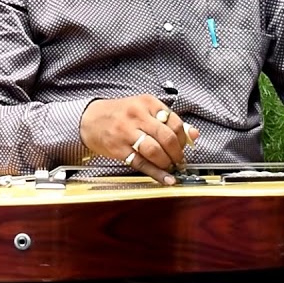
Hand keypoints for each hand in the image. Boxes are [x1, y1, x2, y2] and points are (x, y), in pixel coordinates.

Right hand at [80, 95, 199, 184]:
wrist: (89, 119)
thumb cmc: (120, 114)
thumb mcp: (144, 110)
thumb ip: (169, 121)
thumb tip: (194, 134)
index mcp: (147, 102)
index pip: (174, 121)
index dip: (183, 138)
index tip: (184, 147)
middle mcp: (137, 115)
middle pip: (166, 137)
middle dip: (177, 153)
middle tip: (180, 161)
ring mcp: (126, 132)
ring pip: (155, 151)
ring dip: (167, 163)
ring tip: (170, 167)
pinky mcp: (118, 149)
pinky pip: (141, 163)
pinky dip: (156, 174)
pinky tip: (166, 179)